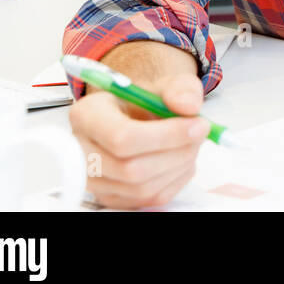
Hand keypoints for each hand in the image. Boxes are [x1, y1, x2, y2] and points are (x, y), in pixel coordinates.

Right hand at [68, 71, 209, 208]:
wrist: (134, 118)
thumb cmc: (144, 101)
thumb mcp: (163, 84)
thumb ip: (180, 88)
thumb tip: (189, 106)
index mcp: (87, 116)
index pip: (122, 137)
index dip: (166, 135)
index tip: (199, 124)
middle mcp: (81, 152)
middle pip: (131, 169)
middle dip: (177, 152)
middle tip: (201, 132)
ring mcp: (93, 181)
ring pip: (142, 188)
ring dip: (179, 166)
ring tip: (192, 143)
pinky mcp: (111, 198)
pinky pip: (149, 200)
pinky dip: (175, 180)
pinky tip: (181, 159)